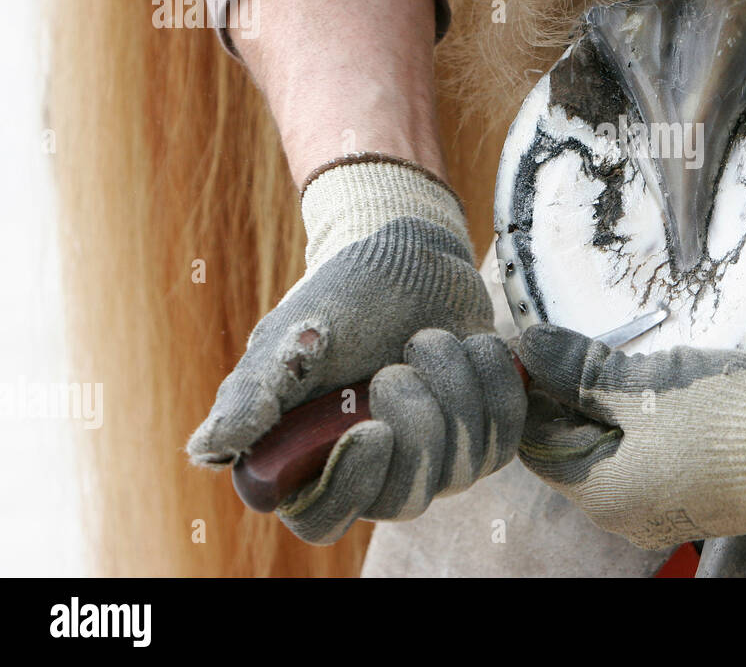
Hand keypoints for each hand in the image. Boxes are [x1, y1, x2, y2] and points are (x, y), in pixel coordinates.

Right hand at [186, 156, 525, 543]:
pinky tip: (470, 342)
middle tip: (400, 366)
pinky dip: (492, 380)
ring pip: (463, 468)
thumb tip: (209, 450)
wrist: (409, 258)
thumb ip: (255, 390)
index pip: (325, 519)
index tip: (373, 429)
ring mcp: (435, 458)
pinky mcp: (484, 432)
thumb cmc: (341, 295)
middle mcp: (377, 472)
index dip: (352, 486)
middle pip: (406, 498)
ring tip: (428, 338)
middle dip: (416, 424)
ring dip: (452, 389)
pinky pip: (505, 435)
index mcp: (314, 460)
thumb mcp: (294, 333)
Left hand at [514, 324, 745, 549]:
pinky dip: (650, 424)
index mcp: (603, 497)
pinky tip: (669, 391)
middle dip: (577, 396)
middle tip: (591, 346)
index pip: (538, 443)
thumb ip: (578, 368)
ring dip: (616, 407)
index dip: (535, 391)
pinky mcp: (701, 498)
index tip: (543, 347)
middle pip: (578, 449)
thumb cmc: (729, 413)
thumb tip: (527, 347)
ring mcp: (667, 511)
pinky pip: (654, 458)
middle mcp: (629, 517)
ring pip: (618, 451)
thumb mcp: (643, 383)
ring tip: (637, 366)